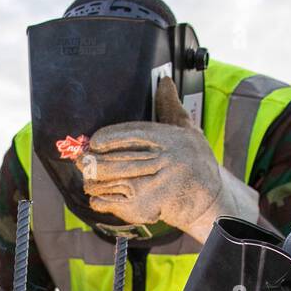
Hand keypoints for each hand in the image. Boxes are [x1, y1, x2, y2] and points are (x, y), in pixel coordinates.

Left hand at [78, 77, 257, 240]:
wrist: (210, 203)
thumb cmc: (196, 166)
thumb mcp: (189, 133)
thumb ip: (171, 108)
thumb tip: (165, 82)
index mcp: (169, 141)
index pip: (131, 136)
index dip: (108, 138)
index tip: (94, 141)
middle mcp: (161, 163)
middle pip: (115, 161)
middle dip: (92, 162)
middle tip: (80, 161)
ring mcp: (152, 188)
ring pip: (110, 182)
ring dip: (93, 182)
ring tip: (89, 180)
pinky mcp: (144, 208)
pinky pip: (111, 203)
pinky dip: (100, 200)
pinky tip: (99, 197)